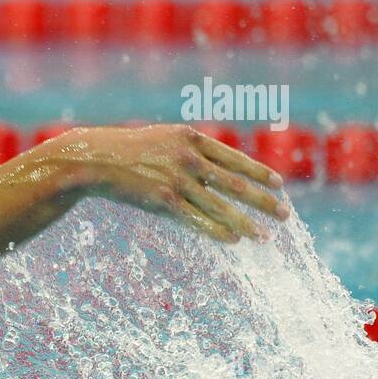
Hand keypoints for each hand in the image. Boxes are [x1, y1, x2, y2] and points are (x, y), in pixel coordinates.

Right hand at [40, 124, 289, 242]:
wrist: (93, 159)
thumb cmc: (126, 150)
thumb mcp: (161, 139)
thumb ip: (188, 150)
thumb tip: (213, 168)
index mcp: (191, 138)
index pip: (234, 158)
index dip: (258, 173)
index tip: (279, 184)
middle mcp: (189, 158)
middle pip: (235, 183)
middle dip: (262, 200)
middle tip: (284, 213)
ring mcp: (177, 179)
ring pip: (220, 205)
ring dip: (246, 222)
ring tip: (265, 235)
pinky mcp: (163, 200)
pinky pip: (196, 219)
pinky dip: (217, 230)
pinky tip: (234, 240)